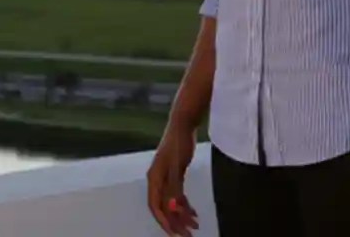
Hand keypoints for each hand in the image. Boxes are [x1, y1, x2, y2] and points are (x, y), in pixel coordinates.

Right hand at [147, 120, 200, 235]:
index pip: (156, 207)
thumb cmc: (179, 143)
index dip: (164, 222)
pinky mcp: (174, 174)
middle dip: (175, 222)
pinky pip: (177, 195)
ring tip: (195, 225)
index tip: (175, 234)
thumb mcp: (177, 168)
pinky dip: (184, 204)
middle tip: (188, 234)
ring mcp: (165, 178)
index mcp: (154, 179)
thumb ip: (174, 189)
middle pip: (164, 207)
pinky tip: (194, 212)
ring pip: (171, 202)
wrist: (183, 124)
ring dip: (182, 215)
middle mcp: (157, 181)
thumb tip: (172, 209)